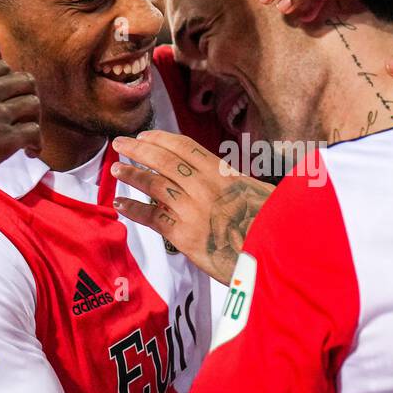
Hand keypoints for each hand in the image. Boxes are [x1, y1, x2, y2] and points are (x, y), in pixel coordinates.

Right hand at [0, 58, 40, 181]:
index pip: (2, 67)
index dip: (9, 81)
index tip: (8, 95)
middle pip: (24, 81)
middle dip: (27, 95)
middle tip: (25, 112)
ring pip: (32, 104)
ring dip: (33, 118)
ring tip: (28, 134)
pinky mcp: (6, 138)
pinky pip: (33, 131)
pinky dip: (36, 142)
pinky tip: (30, 151)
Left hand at [110, 130, 271, 283]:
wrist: (275, 257)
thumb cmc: (271, 227)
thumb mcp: (261, 193)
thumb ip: (238, 183)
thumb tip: (230, 177)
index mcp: (223, 173)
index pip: (185, 147)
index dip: (161, 139)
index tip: (146, 135)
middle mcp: (205, 187)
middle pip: (164, 161)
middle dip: (138, 149)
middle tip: (120, 143)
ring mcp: (193, 210)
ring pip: (154, 185)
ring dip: (132, 175)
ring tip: (117, 169)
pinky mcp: (185, 235)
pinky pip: (151, 218)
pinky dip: (133, 209)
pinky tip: (120, 203)